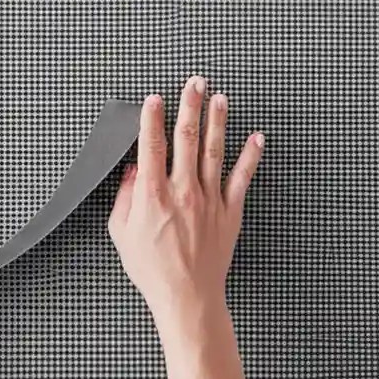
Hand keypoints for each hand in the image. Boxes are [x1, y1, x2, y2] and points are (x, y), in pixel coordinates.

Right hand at [108, 77, 263, 341]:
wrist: (186, 295)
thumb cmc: (151, 269)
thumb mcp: (121, 233)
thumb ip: (124, 197)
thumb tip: (132, 171)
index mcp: (152, 195)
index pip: (151, 145)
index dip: (151, 118)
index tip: (153, 100)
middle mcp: (182, 191)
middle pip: (186, 138)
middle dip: (189, 106)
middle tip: (194, 82)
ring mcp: (209, 199)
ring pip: (213, 150)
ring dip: (216, 120)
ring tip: (219, 97)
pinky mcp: (229, 211)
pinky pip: (242, 178)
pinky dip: (251, 155)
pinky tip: (256, 136)